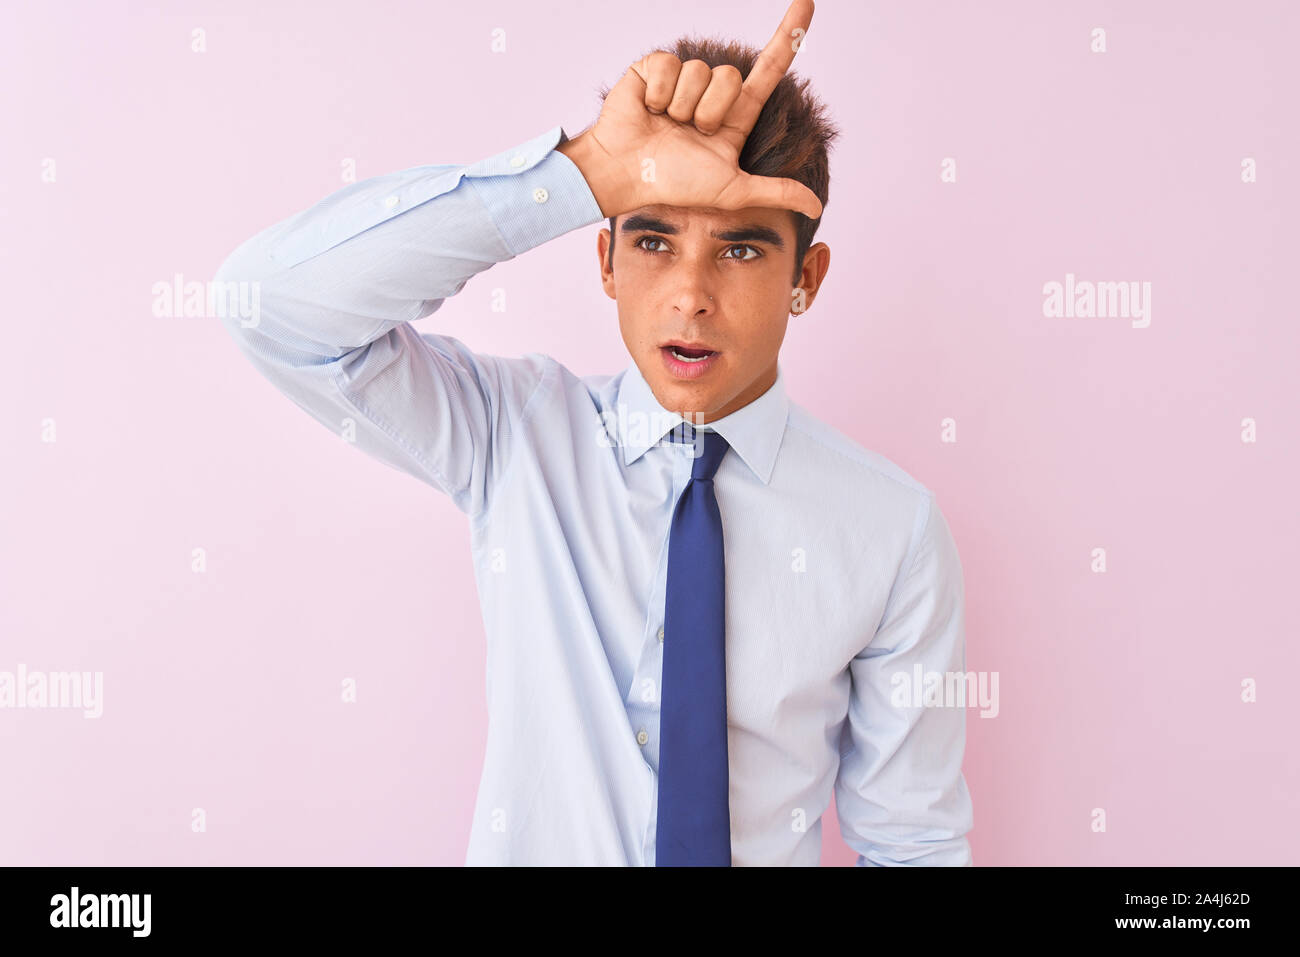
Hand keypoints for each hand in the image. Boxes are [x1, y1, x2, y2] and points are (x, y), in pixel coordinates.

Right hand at [558, 0, 821, 219]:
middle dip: (711, 109)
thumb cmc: (676, 185)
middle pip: (730, 76)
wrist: (626, 175)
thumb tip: (816, 207)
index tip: (807, 2)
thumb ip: (775, 192)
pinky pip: (671, 65)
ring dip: (683, 106)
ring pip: (701, 70)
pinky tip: (648, 111)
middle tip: (690, 133)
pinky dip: (659, 94)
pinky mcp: (654, 69)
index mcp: (733, 116)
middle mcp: (710, 94)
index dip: (789, 36)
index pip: (768, 71)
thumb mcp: (732, 191)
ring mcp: (681, 80)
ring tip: (665, 125)